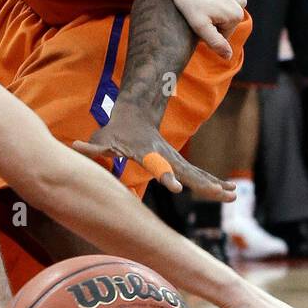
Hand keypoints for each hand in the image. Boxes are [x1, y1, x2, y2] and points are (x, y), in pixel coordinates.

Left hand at [73, 102, 236, 199]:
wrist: (134, 113)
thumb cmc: (115, 131)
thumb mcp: (103, 138)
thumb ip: (92, 145)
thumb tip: (75, 145)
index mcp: (148, 153)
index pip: (158, 166)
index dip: (166, 176)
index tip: (175, 187)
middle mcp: (165, 156)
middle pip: (187, 171)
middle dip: (203, 183)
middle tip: (221, 193)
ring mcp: (175, 158)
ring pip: (197, 174)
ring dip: (214, 184)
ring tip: (232, 195)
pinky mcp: (178, 161)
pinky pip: (198, 174)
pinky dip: (213, 182)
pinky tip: (229, 192)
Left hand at [157, 0, 244, 59]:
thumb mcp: (199, 25)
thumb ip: (215, 42)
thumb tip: (229, 57)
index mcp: (236, 15)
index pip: (223, 32)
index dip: (207, 29)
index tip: (196, 19)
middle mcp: (242, 0)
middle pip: (226, 15)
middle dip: (214, 14)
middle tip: (196, 5)